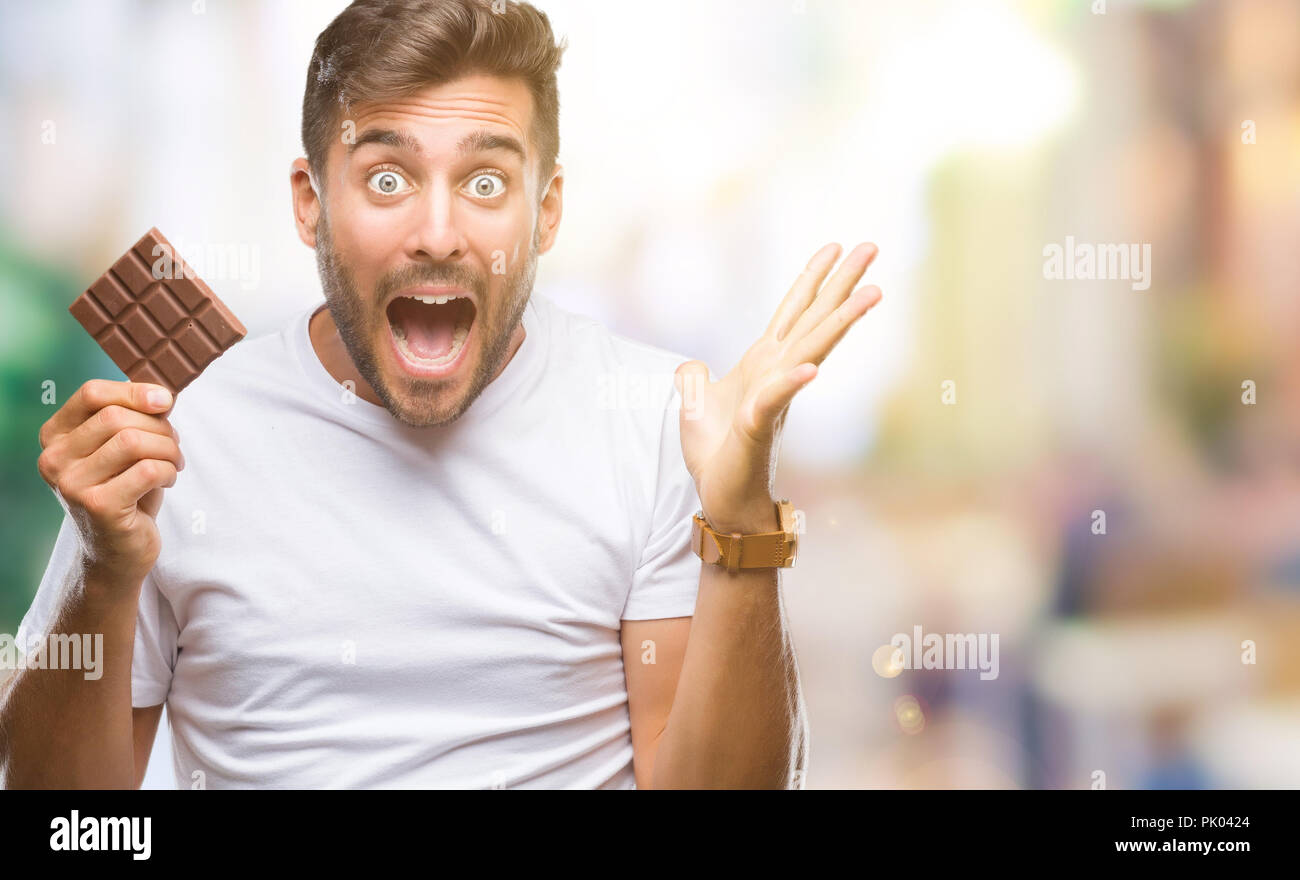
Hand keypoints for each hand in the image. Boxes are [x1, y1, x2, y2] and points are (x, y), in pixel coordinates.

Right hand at [37, 379, 185, 582]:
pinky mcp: (98, 506)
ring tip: (174, 464)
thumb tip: (161, 395)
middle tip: (173, 446)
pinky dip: (168, 471)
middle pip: (117, 417)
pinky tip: (168, 481)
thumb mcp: (124, 448)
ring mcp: (72, 484)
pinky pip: (147, 470)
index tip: (165, 402)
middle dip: (159, 427)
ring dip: (168, 449)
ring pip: (133, 442)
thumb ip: (134, 418)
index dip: (135, 392)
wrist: (119, 550)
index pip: (92, 393)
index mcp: (55, 436)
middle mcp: (54, 459)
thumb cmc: (125, 491)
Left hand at [674, 242, 881, 533]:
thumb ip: (695, 379)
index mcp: (763, 365)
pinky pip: (774, 399)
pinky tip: (809, 369)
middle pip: (813, 320)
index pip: (791, 313)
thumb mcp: (695, 407)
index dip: (811, 279)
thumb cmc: (716, 456)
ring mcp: (772, 399)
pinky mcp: (757, 426)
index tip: (837, 246)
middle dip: (842, 283)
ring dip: (839, 322)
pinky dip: (790, 383)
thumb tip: (690, 365)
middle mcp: (777, 376)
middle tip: (872, 247)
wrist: (722, 501)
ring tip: (871, 292)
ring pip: (810, 351)